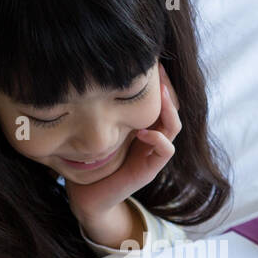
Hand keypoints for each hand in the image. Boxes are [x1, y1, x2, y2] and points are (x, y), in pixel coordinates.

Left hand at [66, 61, 180, 228]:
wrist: (87, 197)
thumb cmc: (87, 160)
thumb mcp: (92, 127)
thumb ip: (96, 107)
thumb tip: (84, 74)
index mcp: (140, 123)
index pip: (158, 96)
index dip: (158, 79)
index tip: (148, 60)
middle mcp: (150, 135)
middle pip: (172, 106)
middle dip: (168, 86)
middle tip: (158, 67)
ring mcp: (152, 152)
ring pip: (173, 125)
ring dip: (169, 108)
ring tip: (159, 92)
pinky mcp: (149, 169)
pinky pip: (166, 150)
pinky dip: (159, 139)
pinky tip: (142, 131)